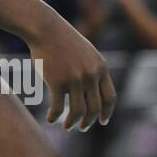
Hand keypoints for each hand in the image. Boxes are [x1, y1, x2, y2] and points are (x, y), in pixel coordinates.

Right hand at [24, 9, 115, 131]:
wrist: (46, 28)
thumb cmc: (65, 41)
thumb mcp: (87, 53)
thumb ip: (94, 70)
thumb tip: (94, 92)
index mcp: (101, 68)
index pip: (110, 97)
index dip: (107, 112)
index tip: (103, 121)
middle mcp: (91, 75)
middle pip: (95, 108)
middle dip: (89, 122)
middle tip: (81, 128)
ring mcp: (75, 79)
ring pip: (78, 112)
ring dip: (72, 123)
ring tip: (67, 127)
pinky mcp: (57, 82)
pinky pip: (58, 108)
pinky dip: (54, 117)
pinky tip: (50, 119)